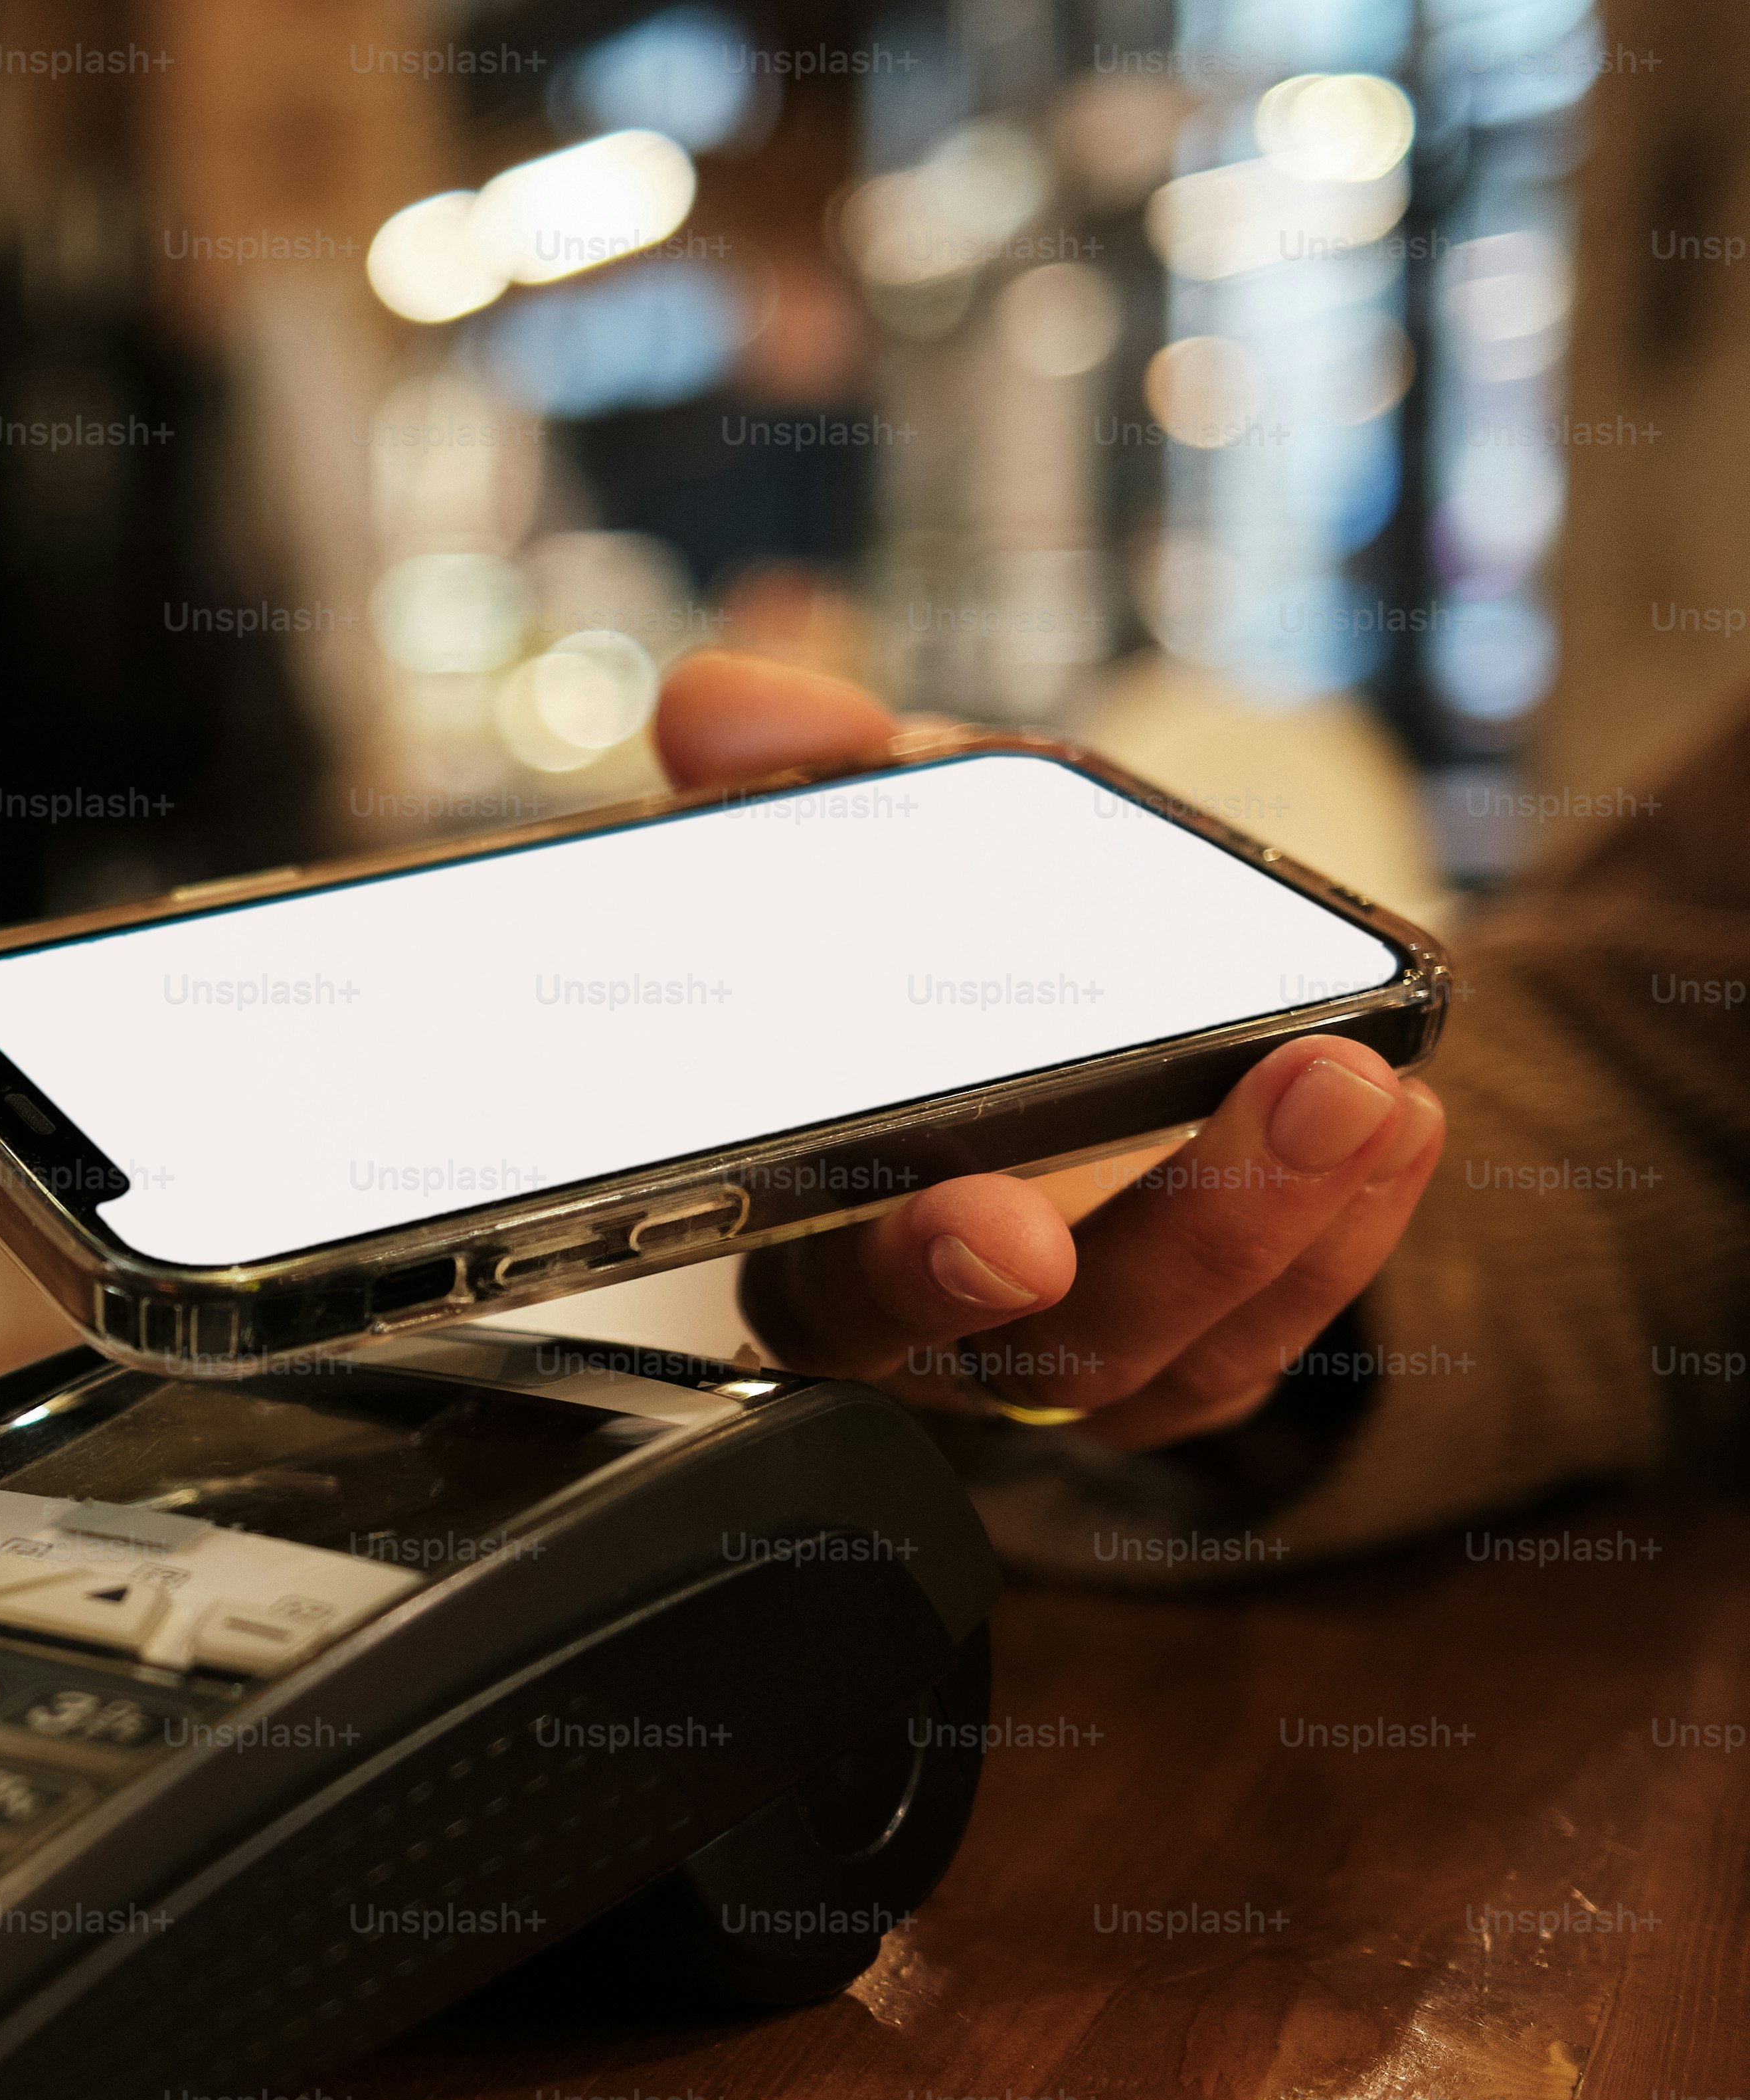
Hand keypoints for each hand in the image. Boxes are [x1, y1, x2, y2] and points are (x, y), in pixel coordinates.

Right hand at [656, 652, 1448, 1447]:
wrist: (1075, 1051)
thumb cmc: (946, 969)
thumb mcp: (880, 852)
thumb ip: (797, 779)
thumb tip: (724, 708)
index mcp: (806, 1230)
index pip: (825, 1295)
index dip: (902, 1269)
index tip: (996, 1217)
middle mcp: (929, 1328)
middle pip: (1029, 1351)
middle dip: (1163, 1238)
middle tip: (1283, 1096)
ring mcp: (1063, 1359)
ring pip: (1167, 1352)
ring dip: (1283, 1212)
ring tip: (1366, 1078)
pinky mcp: (1179, 1366)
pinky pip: (1267, 1342)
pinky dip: (1346, 1232)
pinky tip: (1401, 1116)